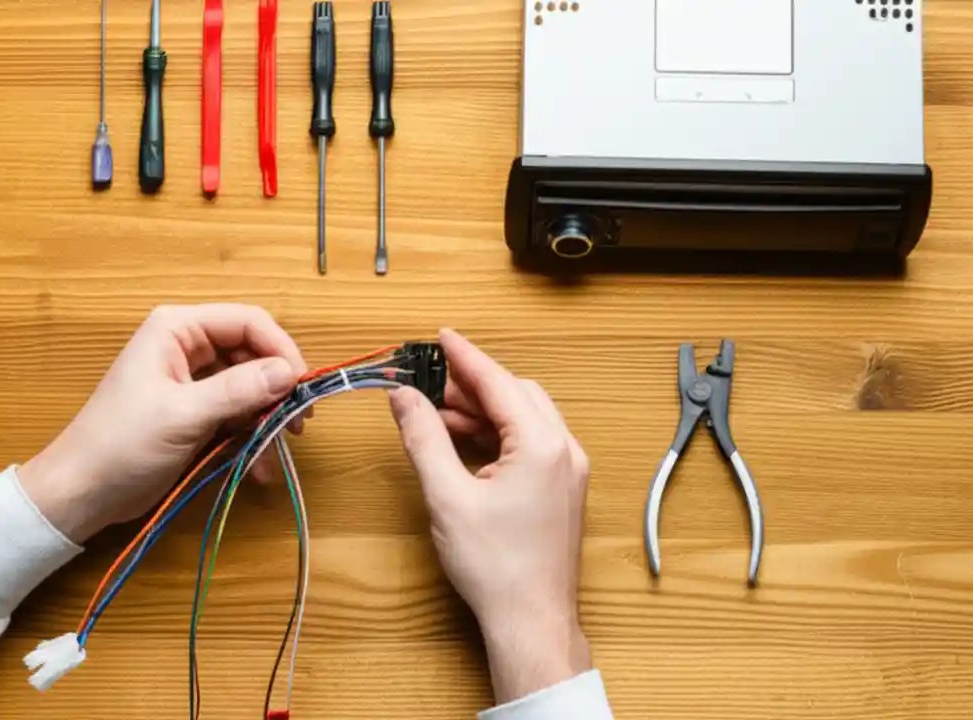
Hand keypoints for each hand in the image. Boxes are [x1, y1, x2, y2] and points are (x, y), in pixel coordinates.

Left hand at [18, 304, 306, 543]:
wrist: (82, 493)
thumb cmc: (121, 444)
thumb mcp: (183, 415)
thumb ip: (238, 390)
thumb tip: (290, 373)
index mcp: (178, 329)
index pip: (249, 322)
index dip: (281, 350)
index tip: (302, 388)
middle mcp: (188, 347)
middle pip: (254, 355)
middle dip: (278, 390)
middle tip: (298, 426)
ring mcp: (194, 382)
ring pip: (251, 389)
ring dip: (268, 421)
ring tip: (277, 455)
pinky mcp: (197, 414)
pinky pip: (239, 416)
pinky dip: (253, 438)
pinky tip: (260, 469)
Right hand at [388, 329, 591, 704]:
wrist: (531, 620)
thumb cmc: (495, 566)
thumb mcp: (447, 496)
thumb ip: (423, 438)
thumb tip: (403, 397)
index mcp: (542, 445)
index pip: (498, 382)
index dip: (465, 357)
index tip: (440, 336)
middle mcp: (564, 450)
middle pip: (515, 395)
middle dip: (471, 385)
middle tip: (428, 383)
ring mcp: (568, 471)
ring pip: (524, 419)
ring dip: (483, 411)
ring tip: (436, 415)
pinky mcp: (562, 490)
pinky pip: (531, 444)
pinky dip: (497, 435)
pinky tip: (464, 443)